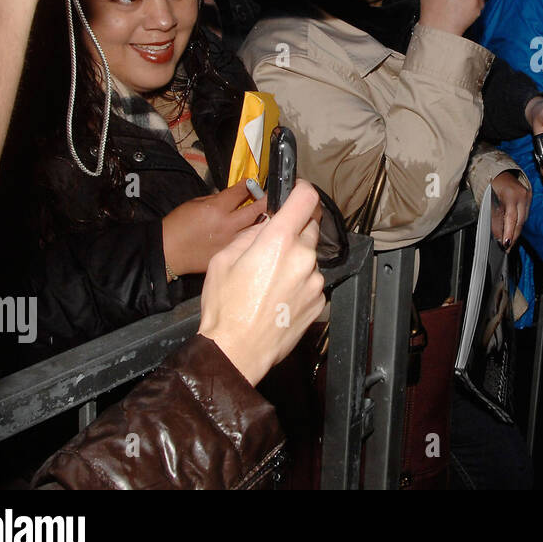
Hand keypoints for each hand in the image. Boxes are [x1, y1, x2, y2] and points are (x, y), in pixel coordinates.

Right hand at [162, 180, 268, 276]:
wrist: (166, 252)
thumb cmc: (177, 226)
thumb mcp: (195, 204)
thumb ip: (217, 198)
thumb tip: (235, 195)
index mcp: (217, 209)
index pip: (242, 192)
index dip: (250, 185)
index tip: (254, 183)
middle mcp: (228, 225)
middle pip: (258, 209)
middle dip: (267, 200)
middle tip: (273, 197)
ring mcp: (232, 242)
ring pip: (258, 229)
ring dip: (265, 221)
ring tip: (271, 215)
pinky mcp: (230, 256)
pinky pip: (247, 244)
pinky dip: (253, 238)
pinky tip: (256, 235)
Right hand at [197, 180, 324, 386]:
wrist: (237, 350)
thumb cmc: (225, 308)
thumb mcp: (223, 259)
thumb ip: (251, 235)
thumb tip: (268, 224)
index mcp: (278, 241)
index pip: (306, 199)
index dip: (302, 191)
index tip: (298, 192)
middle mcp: (303, 257)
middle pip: (309, 228)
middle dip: (294, 231)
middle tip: (272, 248)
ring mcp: (314, 280)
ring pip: (310, 258)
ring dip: (296, 261)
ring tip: (270, 281)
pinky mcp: (320, 300)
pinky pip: (312, 281)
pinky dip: (300, 283)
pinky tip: (279, 297)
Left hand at [489, 170, 530, 247]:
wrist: (500, 171)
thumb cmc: (491, 184)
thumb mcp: (487, 200)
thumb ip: (493, 217)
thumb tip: (497, 235)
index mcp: (510, 194)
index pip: (511, 218)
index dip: (508, 233)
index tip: (505, 244)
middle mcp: (521, 195)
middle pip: (519, 221)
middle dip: (513, 236)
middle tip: (507, 248)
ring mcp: (527, 195)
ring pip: (523, 219)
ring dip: (516, 231)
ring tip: (509, 241)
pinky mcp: (529, 197)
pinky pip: (525, 214)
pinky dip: (518, 222)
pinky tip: (513, 229)